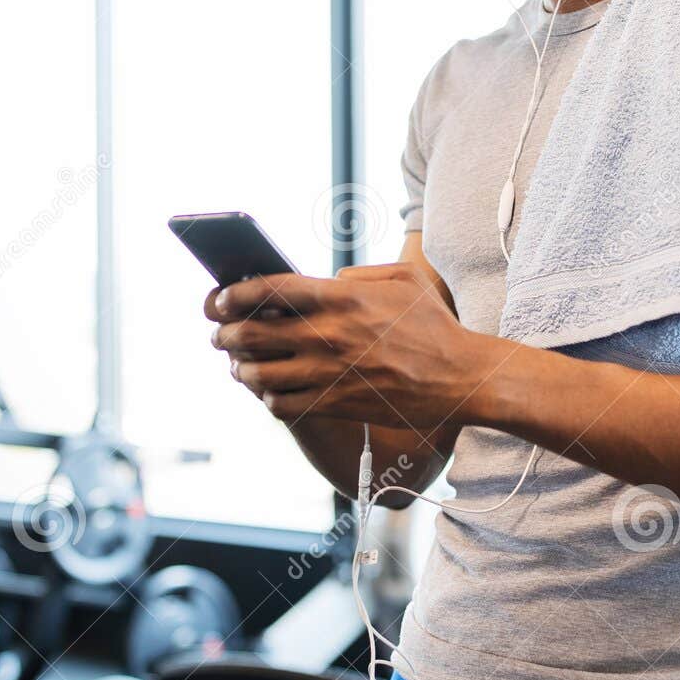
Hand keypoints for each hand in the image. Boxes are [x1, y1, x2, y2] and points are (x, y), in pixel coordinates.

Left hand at [204, 263, 478, 431]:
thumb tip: (329, 280)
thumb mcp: (404, 279)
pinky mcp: (336, 405)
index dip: (234, 294)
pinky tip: (270, 392)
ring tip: (239, 366)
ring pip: (260, 375)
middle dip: (226, 333)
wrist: (460, 377)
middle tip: (220, 334)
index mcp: (341, 298)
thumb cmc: (434, 324)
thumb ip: (360, 273)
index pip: (269, 290)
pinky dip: (268, 398)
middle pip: (253, 333)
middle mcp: (328, 335)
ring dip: (241, 370)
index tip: (220, 298)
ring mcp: (330, 373)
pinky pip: (283, 405)